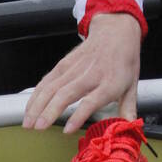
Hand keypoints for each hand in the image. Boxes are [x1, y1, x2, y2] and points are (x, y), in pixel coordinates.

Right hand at [22, 13, 141, 133]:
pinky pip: (47, 79)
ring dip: (38, 104)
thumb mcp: (132, 85)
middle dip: (50, 111)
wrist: (117, 32)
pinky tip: (29, 108)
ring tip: (28, 123)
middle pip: (67, 93)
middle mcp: (91, 75)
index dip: (80, 115)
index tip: (68, 129)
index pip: (93, 100)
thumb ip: (128, 108)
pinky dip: (36, 94)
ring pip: (52, 86)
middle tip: (38, 127)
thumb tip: (130, 128)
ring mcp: (75, 67)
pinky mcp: (64, 63)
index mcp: (110, 83)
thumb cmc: (125, 61)